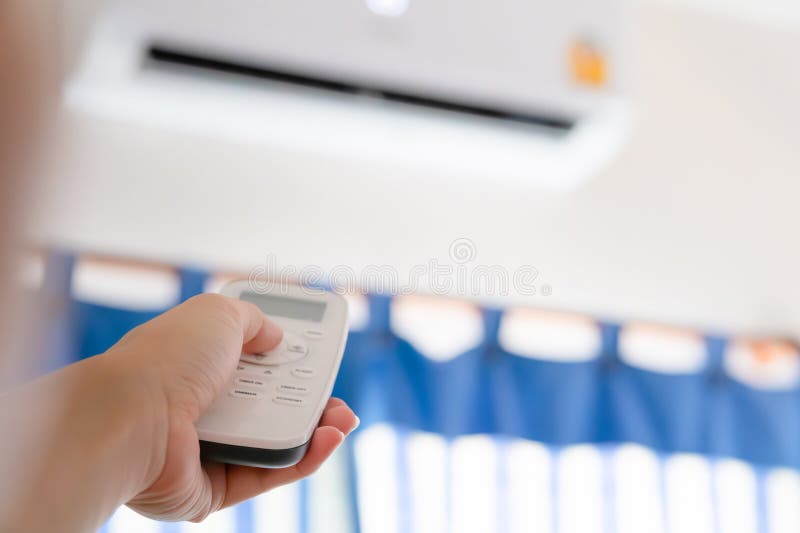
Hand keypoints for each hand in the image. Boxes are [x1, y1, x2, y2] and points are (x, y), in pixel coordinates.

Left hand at [105, 294, 357, 521]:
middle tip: (335, 395)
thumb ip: (253, 319)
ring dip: (315, 430)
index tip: (315, 354)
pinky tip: (327, 440)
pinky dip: (302, 458)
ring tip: (343, 420)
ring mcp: (207, 448)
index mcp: (195, 363)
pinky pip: (267, 474)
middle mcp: (200, 405)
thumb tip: (274, 335)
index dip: (284, 356)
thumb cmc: (166, 360)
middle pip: (268, 403)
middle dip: (309, 398)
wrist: (132, 417)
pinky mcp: (213, 488)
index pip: (249, 359)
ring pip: (273, 442)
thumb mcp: (219, 315)